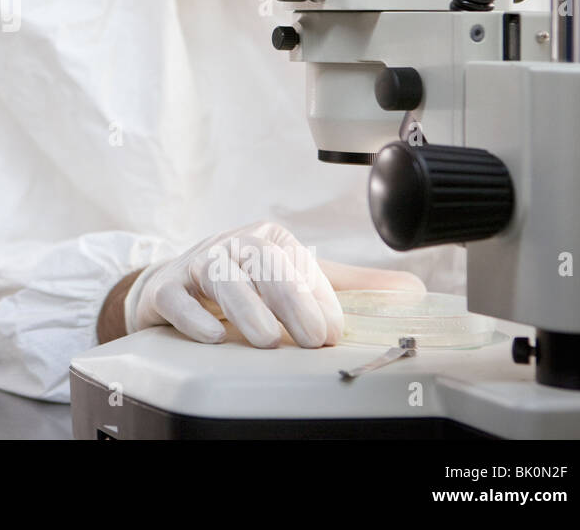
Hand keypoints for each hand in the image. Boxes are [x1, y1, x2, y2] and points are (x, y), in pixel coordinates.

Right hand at [123, 220, 424, 347]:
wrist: (174, 287)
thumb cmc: (243, 283)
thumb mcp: (295, 280)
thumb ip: (349, 289)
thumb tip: (414, 291)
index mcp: (270, 240)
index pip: (298, 264)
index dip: (317, 298)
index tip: (331, 334)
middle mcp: (234, 245)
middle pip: (261, 261)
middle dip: (287, 298)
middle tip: (309, 338)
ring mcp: (197, 264)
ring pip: (219, 275)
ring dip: (244, 306)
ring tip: (264, 339)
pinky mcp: (165, 288)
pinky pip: (175, 297)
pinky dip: (193, 315)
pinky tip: (213, 336)